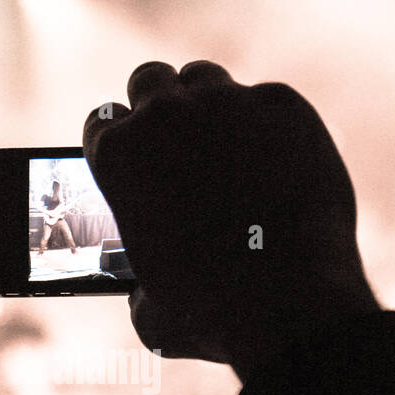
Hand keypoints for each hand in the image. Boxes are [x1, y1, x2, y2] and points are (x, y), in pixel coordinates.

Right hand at [83, 60, 380, 369]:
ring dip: (209, 106)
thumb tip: (143, 282)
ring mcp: (227, 103)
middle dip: (158, 105)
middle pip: (150, 81)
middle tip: (178, 138)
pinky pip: (267, 103)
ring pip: (207, 80)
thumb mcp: (148, 306)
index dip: (117, 138)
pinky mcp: (283, 106)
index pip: (102, 121)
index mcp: (118, 155)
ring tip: (228, 146)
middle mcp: (165, 115)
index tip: (134, 152)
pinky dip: (269, 127)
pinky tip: (280, 164)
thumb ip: (136, 276)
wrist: (293, 304)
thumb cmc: (212, 314)